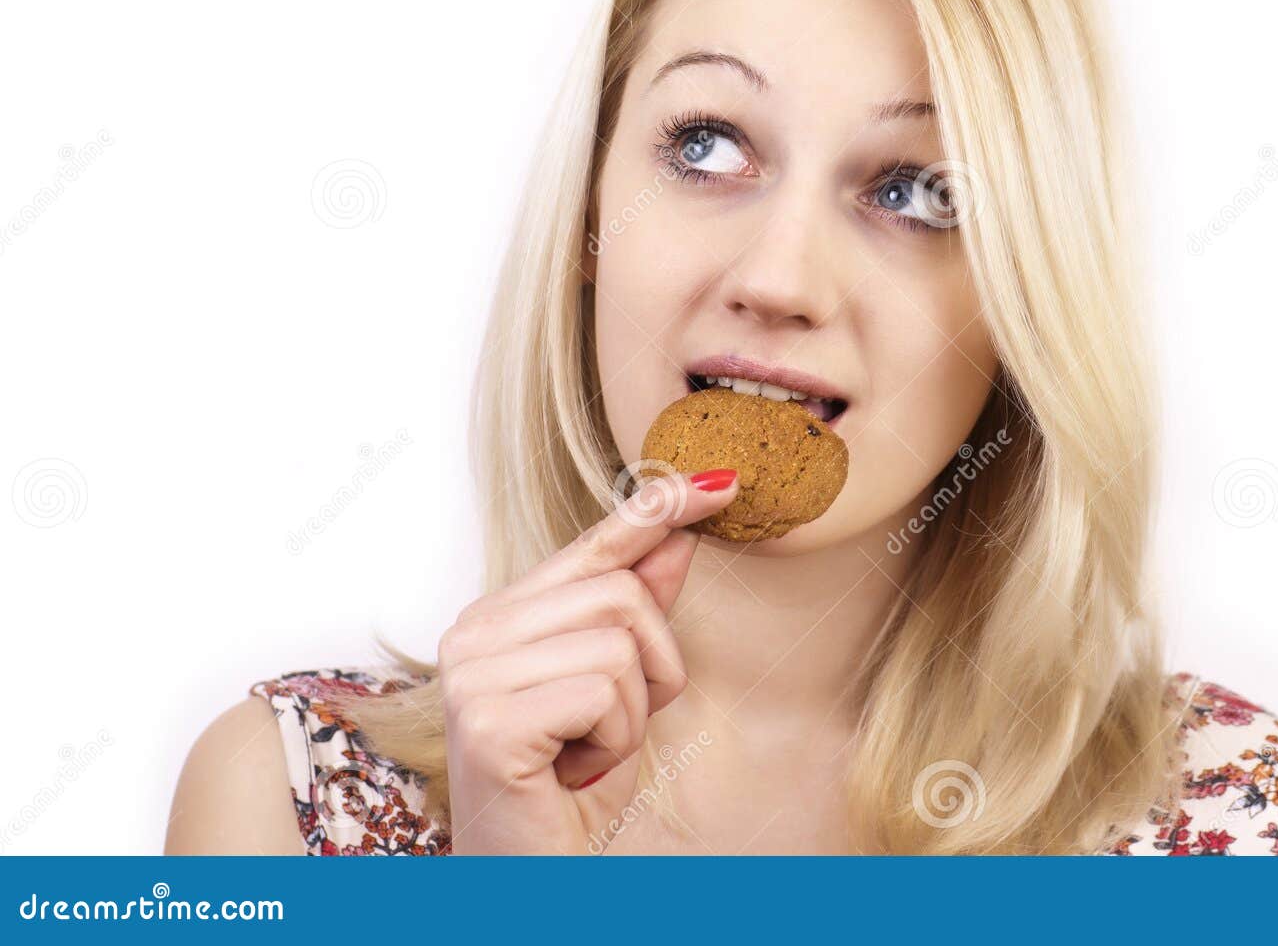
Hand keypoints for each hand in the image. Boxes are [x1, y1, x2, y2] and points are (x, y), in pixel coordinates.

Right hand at [438, 468, 737, 853]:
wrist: (534, 879)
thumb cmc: (567, 790)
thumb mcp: (621, 691)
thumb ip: (637, 613)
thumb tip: (677, 536)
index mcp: (499, 616)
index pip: (591, 544)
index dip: (657, 509)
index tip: (721, 480)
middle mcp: (474, 632)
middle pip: (621, 592)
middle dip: (651, 667)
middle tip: (607, 729)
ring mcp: (474, 673)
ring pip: (621, 640)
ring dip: (632, 712)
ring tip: (585, 752)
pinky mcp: (489, 717)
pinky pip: (606, 691)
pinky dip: (615, 741)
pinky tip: (573, 771)